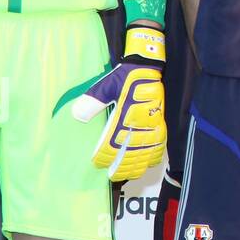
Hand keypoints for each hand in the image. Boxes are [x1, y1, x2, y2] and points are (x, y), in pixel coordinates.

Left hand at [55, 26, 166, 181]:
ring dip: (137, 165)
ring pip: (146, 151)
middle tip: (111, 174)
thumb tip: (78, 116)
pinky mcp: (161, 121)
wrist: (148, 65)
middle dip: (121, 166)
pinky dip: (154, 156)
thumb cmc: (125, 76)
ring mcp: (153, 122)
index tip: (97, 163)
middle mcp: (141, 121)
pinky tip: (149, 163)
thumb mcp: (106, 85)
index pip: (114, 142)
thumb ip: (93, 100)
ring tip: (128, 174)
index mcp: (126, 114)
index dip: (105, 156)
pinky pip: (160, 143)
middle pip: (131, 151)